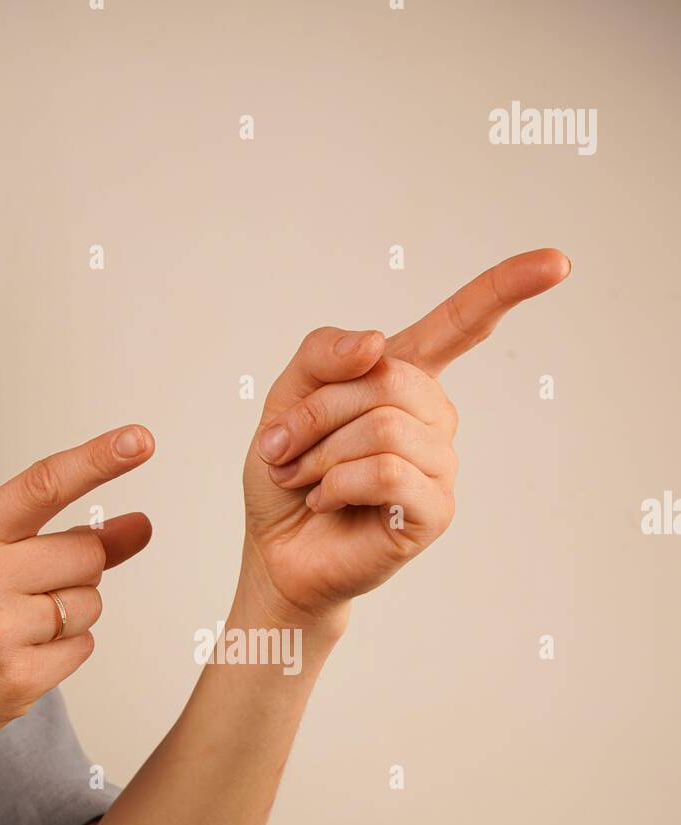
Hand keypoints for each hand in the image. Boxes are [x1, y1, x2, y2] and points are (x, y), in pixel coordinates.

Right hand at [0, 425, 154, 764]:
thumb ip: (62, 539)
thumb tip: (140, 526)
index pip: (43, 485)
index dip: (98, 460)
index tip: (139, 440)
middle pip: (87, 554)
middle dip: (79, 571)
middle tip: (30, 592)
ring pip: (90, 603)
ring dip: (70, 616)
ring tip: (15, 628)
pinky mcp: (18, 678)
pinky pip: (82, 648)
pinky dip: (63, 652)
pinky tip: (19, 656)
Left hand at [240, 249, 570, 629]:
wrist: (277, 551)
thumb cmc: (287, 476)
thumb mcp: (287, 397)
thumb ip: (324, 353)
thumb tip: (376, 343)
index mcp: (406, 379)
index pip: (464, 323)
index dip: (508, 288)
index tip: (558, 261)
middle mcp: (434, 417)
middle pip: (386, 379)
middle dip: (317, 411)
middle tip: (281, 446)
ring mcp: (441, 464)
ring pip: (383, 426)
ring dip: (321, 454)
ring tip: (303, 479)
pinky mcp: (436, 510)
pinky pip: (386, 472)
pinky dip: (337, 484)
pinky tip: (326, 502)